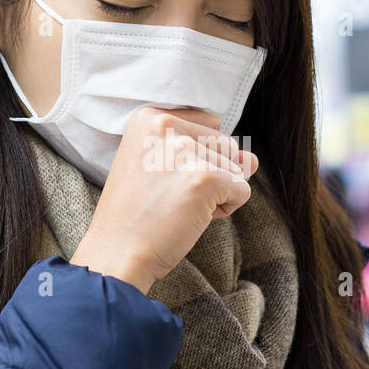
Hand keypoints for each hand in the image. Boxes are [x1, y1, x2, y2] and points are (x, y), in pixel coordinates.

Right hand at [70, 108, 258, 293]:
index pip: (208, 124)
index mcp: (149, 116)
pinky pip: (242, 189)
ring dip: (218, 191)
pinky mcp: (205, 177)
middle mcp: (165, 125)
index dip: (198, 156)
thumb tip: (250, 158)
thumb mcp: (162, 169)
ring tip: (179, 205)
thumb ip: (208, 152)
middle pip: (225, 143)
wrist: (118, 252)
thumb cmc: (137, 214)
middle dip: (211, 172)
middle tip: (172, 195)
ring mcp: (185, 150)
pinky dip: (227, 208)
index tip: (166, 177)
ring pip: (235, 167)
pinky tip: (193, 217)